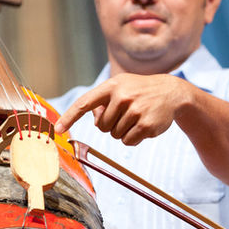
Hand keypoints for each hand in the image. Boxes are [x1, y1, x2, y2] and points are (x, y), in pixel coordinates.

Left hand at [55, 73, 191, 145]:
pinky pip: (128, 142)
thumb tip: (95, 120)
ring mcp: (135, 111)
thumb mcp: (120, 88)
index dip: (69, 118)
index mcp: (111, 86)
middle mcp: (122, 97)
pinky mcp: (146, 125)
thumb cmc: (139, 91)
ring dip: (123, 131)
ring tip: (136, 117)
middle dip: (111, 125)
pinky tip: (143, 126)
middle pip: (102, 126)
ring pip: (115, 135)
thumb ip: (103, 102)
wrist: (171, 92)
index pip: (84, 103)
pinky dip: (133, 138)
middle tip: (126, 114)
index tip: (57, 130)